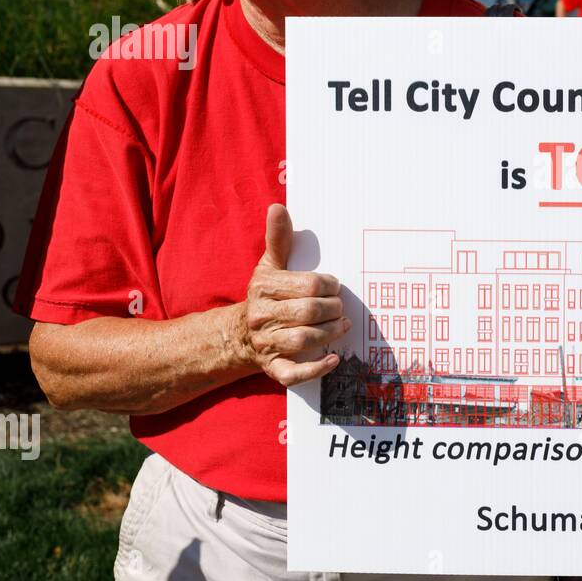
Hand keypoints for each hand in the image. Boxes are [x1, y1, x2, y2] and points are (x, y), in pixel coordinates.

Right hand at [236, 204, 348, 385]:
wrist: (239, 335)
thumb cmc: (266, 295)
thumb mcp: (270, 266)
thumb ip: (279, 238)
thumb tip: (278, 207)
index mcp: (263, 287)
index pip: (308, 285)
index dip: (329, 285)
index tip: (336, 286)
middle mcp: (261, 316)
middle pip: (309, 313)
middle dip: (333, 309)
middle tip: (341, 307)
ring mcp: (266, 344)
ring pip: (304, 340)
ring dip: (330, 333)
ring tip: (342, 326)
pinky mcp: (273, 368)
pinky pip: (294, 373)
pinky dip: (316, 368)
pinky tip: (334, 358)